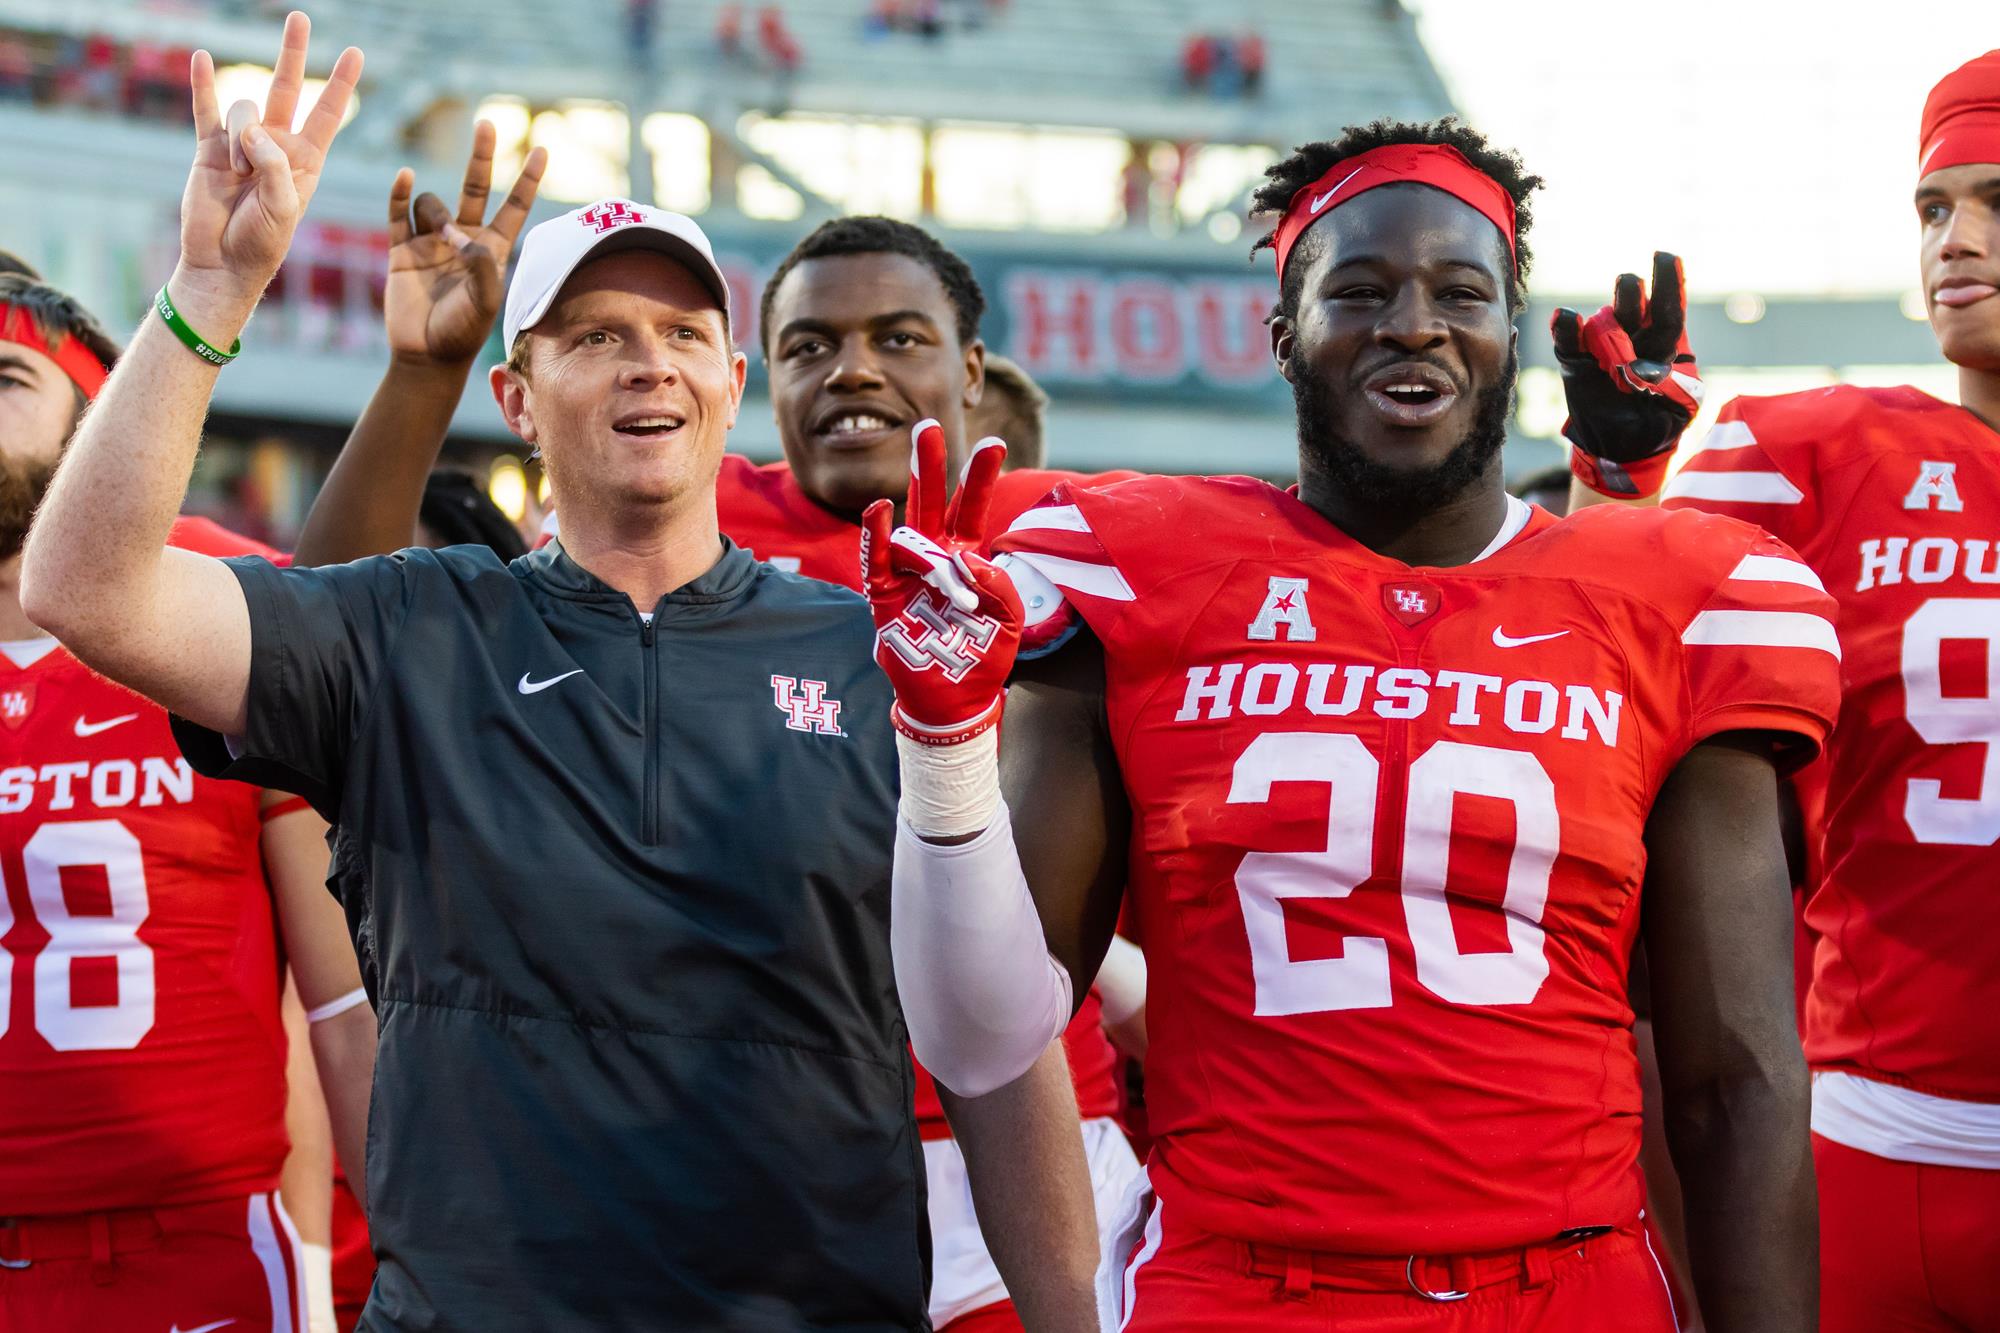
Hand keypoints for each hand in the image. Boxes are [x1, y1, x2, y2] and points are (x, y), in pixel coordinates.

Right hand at [175, 12, 362, 326]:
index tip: (356, 52)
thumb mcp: (283, 208)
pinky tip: (202, 59)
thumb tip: (250, 129)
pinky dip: (203, 84)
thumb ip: (273, 166)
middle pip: (288, 88)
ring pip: (244, 111)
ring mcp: (242, 143)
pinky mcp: (209, 148)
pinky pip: (206, 109)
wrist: (222, 264)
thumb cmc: (262, 243)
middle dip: (295, 53)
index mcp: (306, 161)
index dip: (341, 83)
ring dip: (241, 139)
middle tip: (300, 17)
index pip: (327, 113)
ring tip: (237, 173)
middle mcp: (277, 145)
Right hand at [386, 122, 546, 365]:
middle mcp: (463, 240)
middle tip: (488, 123)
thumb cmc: (462, 334)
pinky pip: (398, 213)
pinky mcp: (400, 250)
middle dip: (482, 156)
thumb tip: (458, 232)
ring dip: (435, 211)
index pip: (514, 207)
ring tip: (437, 238)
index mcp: (492, 251)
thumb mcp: (484, 302)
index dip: (528, 180)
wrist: (426, 356)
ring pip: (433, 203)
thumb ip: (481, 265)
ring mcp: (431, 243)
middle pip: (475, 187)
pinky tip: (405, 178)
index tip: (543, 150)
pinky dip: (400, 194)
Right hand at [862, 421, 1022, 745]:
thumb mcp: (1010, 622)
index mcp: (968, 559)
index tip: (994, 442)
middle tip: (927, 425)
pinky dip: (875, 536)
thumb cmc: (985, 658)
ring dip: (920, 522)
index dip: (980, 477)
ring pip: (909, 533)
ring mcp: (907, 577)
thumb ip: (999, 586)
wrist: (953, 700)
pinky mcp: (884, 598)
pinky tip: (879, 511)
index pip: (972, 509)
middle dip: (930, 464)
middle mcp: (935, 559)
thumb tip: (967, 558)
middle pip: (931, 502)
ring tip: (936, 522)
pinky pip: (876, 561)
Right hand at [1551, 251, 1703, 496]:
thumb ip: (1670, 387)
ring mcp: (1601, 348)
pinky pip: (1568, 342)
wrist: (1619, 447)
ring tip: (1595, 322)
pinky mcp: (1575, 362)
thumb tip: (1646, 367)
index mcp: (1662, 347)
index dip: (1669, 284)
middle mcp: (1632, 339)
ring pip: (1603, 323)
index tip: (1666, 256)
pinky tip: (1565, 318)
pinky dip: (1565, 330)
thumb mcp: (1677, 409)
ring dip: (1603, 318)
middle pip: (1633, 310)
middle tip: (1628, 281)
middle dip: (1631, 294)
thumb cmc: (1657, 423)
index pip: (1668, 312)